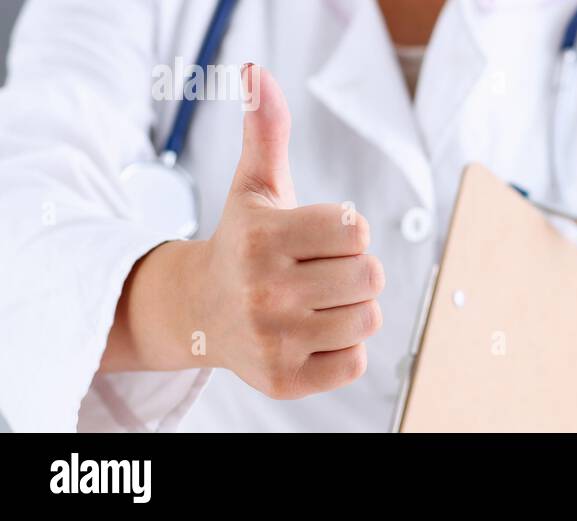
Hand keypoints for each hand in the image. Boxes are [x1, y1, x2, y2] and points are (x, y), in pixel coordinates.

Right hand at [104, 64, 383, 399]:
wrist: (197, 313)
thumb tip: (260, 75)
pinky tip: (311, 335)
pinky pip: (356, 362)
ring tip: (314, 303)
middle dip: (354, 272)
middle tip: (318, 274)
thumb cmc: (243, 243)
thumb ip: (266, 132)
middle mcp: (264, 291)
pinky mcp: (284, 381)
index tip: (315, 239)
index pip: (359, 231)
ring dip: (351, 309)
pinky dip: (344, 350)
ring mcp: (273, 340)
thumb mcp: (255, 187)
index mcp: (263, 239)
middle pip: (371, 277)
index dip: (347, 233)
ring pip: (367, 319)